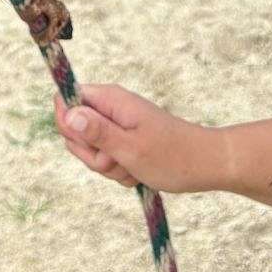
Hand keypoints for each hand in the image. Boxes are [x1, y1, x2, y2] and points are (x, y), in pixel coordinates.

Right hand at [55, 84, 222, 193]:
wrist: (205, 165)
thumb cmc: (172, 156)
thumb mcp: (131, 148)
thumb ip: (97, 132)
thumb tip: (68, 113)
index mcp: (109, 100)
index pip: (66, 101)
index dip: (69, 125)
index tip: (92, 143)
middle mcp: (110, 108)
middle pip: (75, 130)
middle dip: (92, 154)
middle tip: (118, 159)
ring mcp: (117, 125)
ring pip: (90, 149)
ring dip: (108, 166)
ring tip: (133, 166)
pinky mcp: (123, 140)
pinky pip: (105, 159)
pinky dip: (118, 171)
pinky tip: (138, 172)